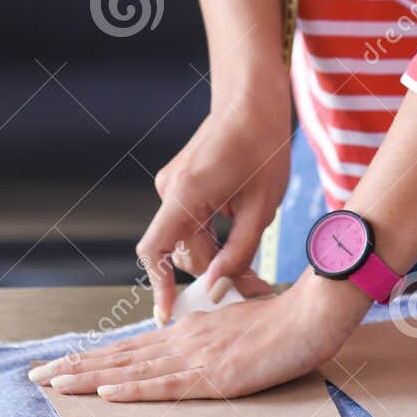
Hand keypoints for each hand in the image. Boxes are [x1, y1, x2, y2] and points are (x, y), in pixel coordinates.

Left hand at [27, 270, 371, 401]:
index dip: (92, 358)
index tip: (60, 366)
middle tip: (34, 376)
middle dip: (74, 368)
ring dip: (88, 379)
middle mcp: (184, 341)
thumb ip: (210, 343)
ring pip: (131, 370)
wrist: (312, 314)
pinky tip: (107, 393)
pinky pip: (167, 386)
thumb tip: (190, 355)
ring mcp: (197, 357)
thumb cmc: (282, 324)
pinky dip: (133, 390)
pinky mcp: (215, 376)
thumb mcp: (236, 332)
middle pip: (118, 357)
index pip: (129, 348)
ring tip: (52, 384)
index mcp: (188, 333)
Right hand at [136, 92, 290, 324]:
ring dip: (216, 256)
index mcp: (185, 194)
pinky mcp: (182, 181)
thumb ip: (238, 253)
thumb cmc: (262, 147)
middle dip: (213, 274)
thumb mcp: (261, 208)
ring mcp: (173, 184)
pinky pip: (192, 221)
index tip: (168, 317)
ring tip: (256, 272)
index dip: (160, 287)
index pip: (155, 252)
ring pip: (189, 238)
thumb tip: (217, 291)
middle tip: (254, 291)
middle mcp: (169, 189)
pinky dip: (213, 236)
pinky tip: (242, 237)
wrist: (252, 99)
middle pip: (181, 251)